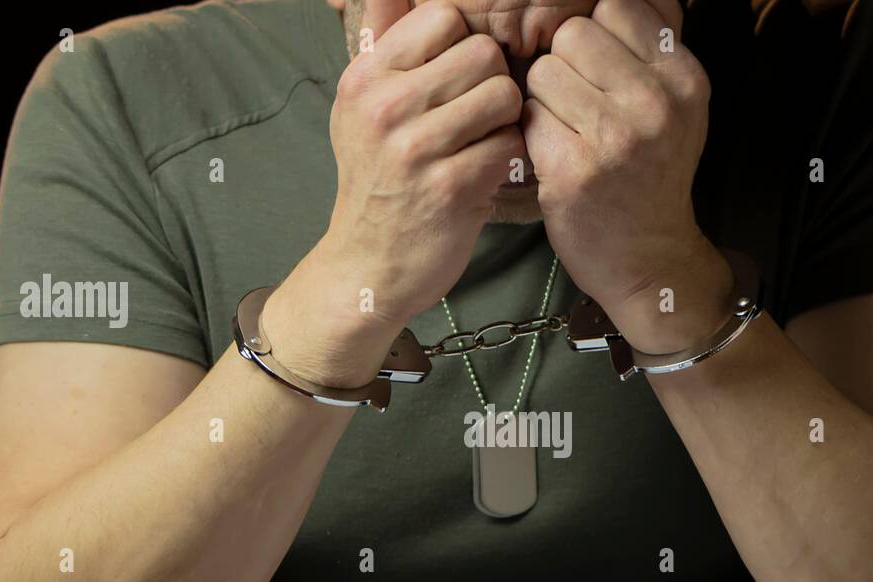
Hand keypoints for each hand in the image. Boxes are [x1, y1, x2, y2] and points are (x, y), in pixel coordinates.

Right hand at [321, 0, 524, 323]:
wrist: (368, 266)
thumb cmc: (378, 182)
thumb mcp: (362, 109)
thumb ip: (387, 44)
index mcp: (365, 78)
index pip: (444, 16)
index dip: (465, 44)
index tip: (459, 78)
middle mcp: (384, 107)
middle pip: (482, 52)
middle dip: (493, 82)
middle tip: (479, 117)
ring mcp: (415, 149)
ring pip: (503, 94)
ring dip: (506, 120)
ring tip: (484, 142)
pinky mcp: (450, 188)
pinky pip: (510, 144)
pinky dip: (508, 158)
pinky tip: (486, 173)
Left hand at [523, 0, 730, 352]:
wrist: (650, 260)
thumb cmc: (652, 177)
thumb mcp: (677, 106)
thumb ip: (652, 47)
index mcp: (683, 78)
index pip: (615, 6)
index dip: (594, 34)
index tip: (598, 69)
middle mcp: (656, 103)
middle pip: (572, 33)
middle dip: (564, 64)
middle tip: (579, 106)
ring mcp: (615, 138)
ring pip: (542, 72)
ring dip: (544, 100)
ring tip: (569, 133)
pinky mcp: (574, 171)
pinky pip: (528, 117)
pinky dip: (533, 136)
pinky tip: (556, 159)